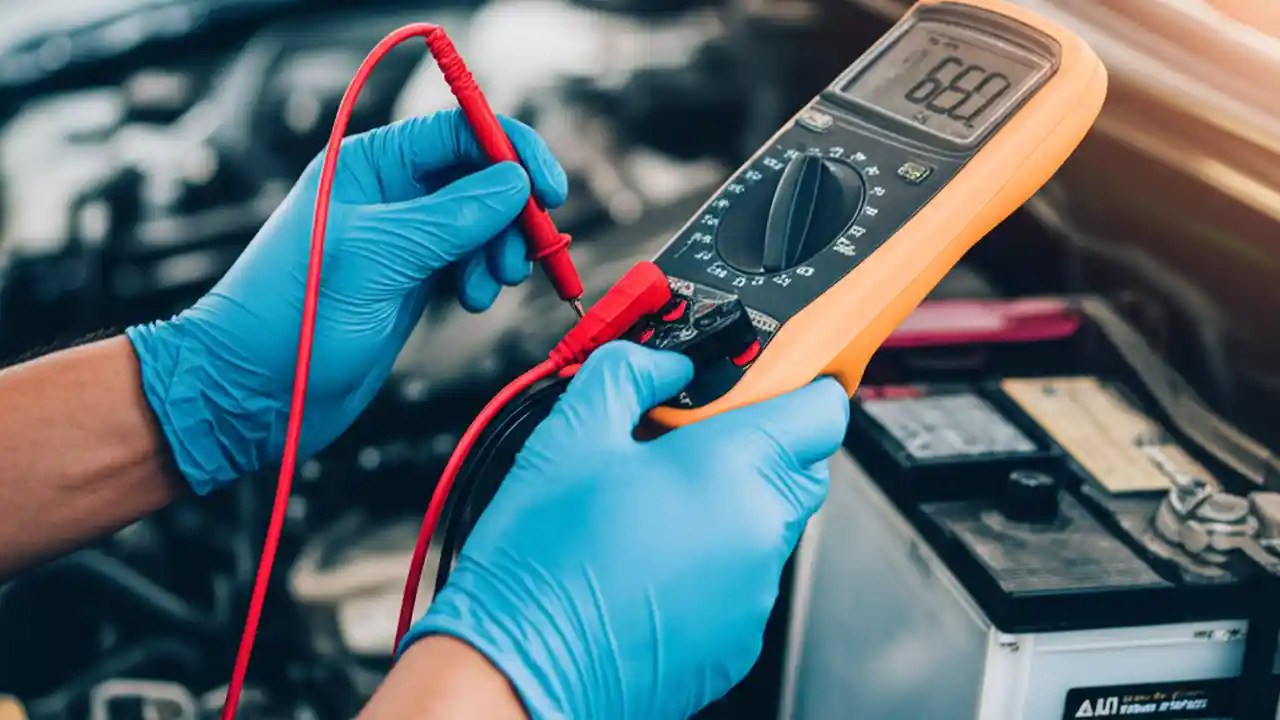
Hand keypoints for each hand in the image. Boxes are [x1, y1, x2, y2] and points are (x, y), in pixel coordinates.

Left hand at [127, 110, 567, 493]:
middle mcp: (389, 194)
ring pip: (481, 222)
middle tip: (517, 259)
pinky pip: (468, 260)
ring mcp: (403, 239)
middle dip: (510, 214)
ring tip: (484, 291)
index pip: (457, 131)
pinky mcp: (411, 280)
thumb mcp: (378, 258)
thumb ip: (452, 217)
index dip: (512, 151)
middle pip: (479, 177)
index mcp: (368, 165)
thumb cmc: (292, 318)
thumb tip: (516, 183)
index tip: (549, 189)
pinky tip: (472, 301)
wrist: (255, 393)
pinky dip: (483, 277)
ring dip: (499, 252)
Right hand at [407, 342, 849, 718]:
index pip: (822, 408)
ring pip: (768, 524)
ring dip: (730, 502)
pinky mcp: (735, 641)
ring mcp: (752, 594)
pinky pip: (742, 578)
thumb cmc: (544, 564)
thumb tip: (661, 363)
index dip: (797, 384)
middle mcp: (759, 533)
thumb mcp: (571, 435)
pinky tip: (649, 558)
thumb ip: (629, 373)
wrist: (522, 674)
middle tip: (691, 436)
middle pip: (802, 465)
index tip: (763, 379)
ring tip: (652, 504)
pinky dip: (713, 559)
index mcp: (736, 468)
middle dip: (761, 441)